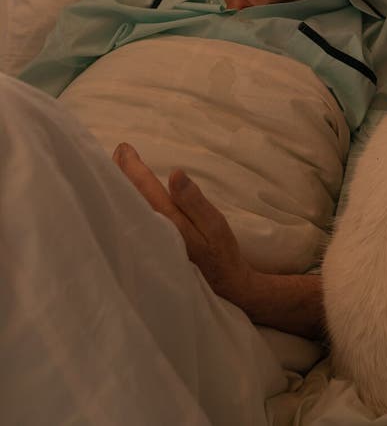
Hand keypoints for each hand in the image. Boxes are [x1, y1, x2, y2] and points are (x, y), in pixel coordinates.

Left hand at [113, 143, 254, 306]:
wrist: (224, 290)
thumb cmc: (221, 253)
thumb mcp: (215, 224)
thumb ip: (193, 200)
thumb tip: (175, 173)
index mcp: (166, 222)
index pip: (142, 187)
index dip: (131, 165)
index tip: (124, 147)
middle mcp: (149, 233)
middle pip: (125, 197)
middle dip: (117, 172)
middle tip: (116, 152)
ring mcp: (144, 245)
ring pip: (124, 210)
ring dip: (117, 188)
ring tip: (112, 169)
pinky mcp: (145, 252)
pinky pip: (127, 221)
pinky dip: (122, 204)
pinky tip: (120, 198)